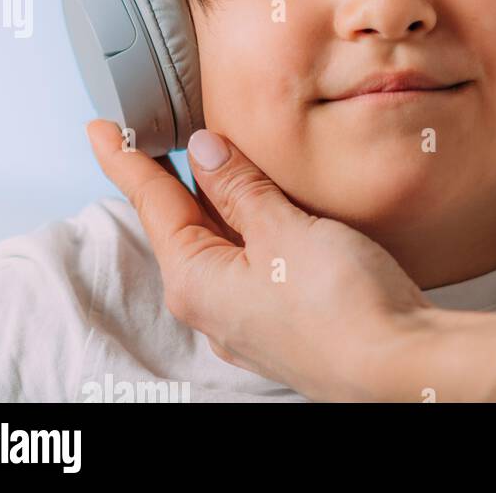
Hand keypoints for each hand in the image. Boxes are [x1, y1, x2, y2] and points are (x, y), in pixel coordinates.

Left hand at [85, 119, 439, 401]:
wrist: (395, 365)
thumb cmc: (340, 306)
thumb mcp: (284, 229)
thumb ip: (241, 188)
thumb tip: (205, 150)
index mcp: (197, 279)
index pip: (153, 203)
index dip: (126, 160)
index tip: (100, 130)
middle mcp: (212, 303)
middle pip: (182, 223)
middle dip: (171, 179)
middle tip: (150, 135)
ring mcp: (246, 315)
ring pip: (219, 241)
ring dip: (216, 199)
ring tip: (213, 162)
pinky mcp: (281, 317)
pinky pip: (249, 259)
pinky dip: (247, 224)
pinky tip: (266, 210)